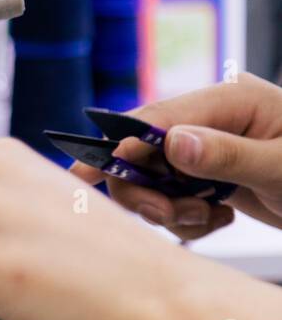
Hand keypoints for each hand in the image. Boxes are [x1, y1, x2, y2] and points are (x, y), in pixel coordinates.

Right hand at [70, 74, 281, 240]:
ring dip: (169, 208)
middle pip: (144, 149)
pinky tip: (217, 220)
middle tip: (170, 218)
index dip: (122, 147)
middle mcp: (212, 118)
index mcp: (229, 99)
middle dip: (146, 188)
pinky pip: (174, 196)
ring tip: (207, 220)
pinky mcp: (211, 175)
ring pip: (155, 177)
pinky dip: (186, 218)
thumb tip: (172, 143)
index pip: (158, 118)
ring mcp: (210, 147)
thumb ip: (228, 156)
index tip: (90, 174)